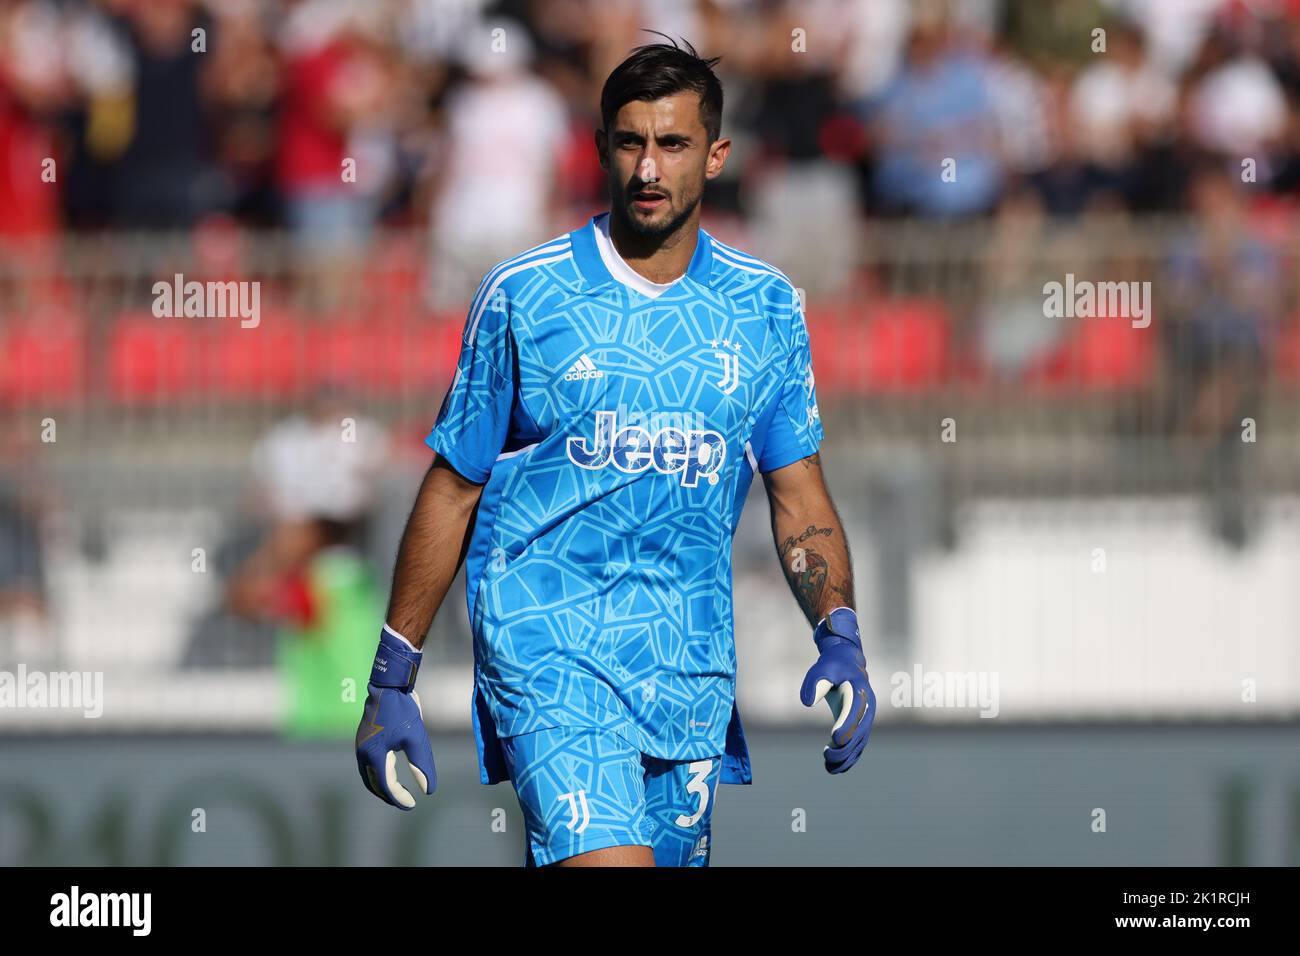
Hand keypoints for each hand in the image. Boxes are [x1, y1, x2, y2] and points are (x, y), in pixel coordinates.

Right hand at [355, 625, 436, 808]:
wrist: (388, 687)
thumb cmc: (404, 712)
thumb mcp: (417, 740)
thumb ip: (421, 766)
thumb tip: (428, 790)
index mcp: (375, 756)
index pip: (386, 786)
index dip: (399, 798)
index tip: (412, 804)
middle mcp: (363, 754)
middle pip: (373, 784)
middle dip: (388, 796)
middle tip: (405, 802)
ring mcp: (360, 747)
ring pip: (368, 776)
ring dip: (381, 787)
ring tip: (397, 792)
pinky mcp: (362, 740)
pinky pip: (366, 766)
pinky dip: (377, 775)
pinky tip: (390, 773)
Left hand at [800, 607, 874, 773]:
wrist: (847, 663)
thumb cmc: (831, 666)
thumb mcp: (820, 669)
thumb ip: (813, 684)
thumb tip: (807, 702)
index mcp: (859, 691)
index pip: (854, 712)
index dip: (846, 726)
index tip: (835, 739)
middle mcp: (867, 707)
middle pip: (859, 732)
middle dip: (845, 747)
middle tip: (827, 756)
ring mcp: (866, 718)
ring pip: (860, 743)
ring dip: (847, 757)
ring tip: (829, 768)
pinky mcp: (861, 725)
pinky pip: (857, 744)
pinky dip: (848, 757)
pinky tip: (834, 768)